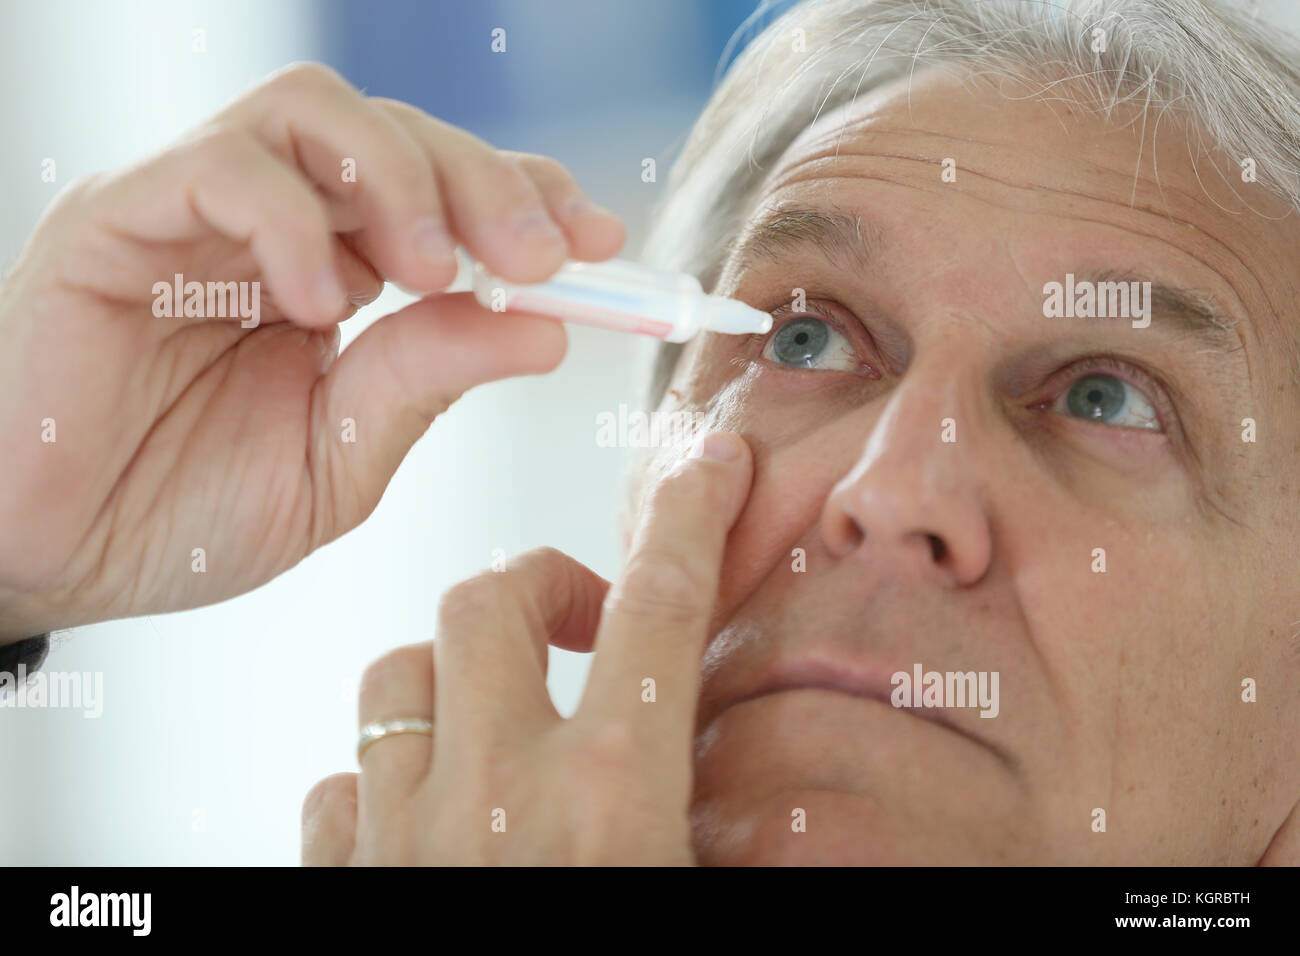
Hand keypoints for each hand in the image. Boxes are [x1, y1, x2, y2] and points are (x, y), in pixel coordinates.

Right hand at [0, 62, 622, 639]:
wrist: (51, 559)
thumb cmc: (183, 515)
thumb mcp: (338, 458)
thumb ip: (428, 380)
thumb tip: (547, 327)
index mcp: (334, 274)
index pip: (444, 192)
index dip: (526, 199)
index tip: (601, 242)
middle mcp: (272, 223)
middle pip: (396, 133)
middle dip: (487, 184)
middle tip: (542, 255)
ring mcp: (194, 210)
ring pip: (312, 112)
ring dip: (398, 179)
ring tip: (431, 268)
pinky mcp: (118, 220)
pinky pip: (220, 169)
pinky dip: (292, 221)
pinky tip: (319, 301)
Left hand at [301, 432, 753, 864]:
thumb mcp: (701, 891)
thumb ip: (747, 830)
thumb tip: (796, 805)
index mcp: (611, 804)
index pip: (660, 609)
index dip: (687, 519)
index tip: (706, 471)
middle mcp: (495, 802)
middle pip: (490, 603)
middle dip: (538, 583)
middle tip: (578, 615)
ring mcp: (401, 840)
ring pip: (397, 680)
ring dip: (449, 673)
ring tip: (493, 708)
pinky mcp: (338, 882)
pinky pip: (339, 790)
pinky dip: (382, 775)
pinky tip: (423, 804)